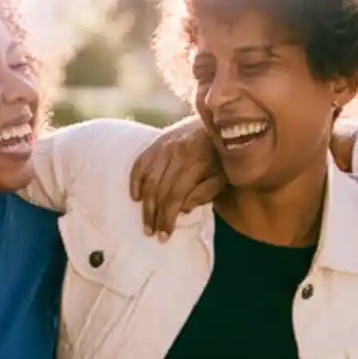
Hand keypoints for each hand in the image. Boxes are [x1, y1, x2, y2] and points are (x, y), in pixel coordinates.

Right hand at [129, 116, 224, 239]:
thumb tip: (181, 209)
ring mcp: (164, 146)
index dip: (168, 218)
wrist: (217, 121)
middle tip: (151, 233)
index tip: (165, 236)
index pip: (175, 195)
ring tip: (145, 222)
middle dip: (154, 215)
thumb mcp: (222, 176)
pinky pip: (140, 163)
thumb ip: (204, 193)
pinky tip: (136, 197)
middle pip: (159, 190)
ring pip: (148, 179)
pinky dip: (135, 181)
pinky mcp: (157, 142)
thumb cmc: (222, 154)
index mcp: (195, 162)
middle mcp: (176, 153)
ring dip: (145, 204)